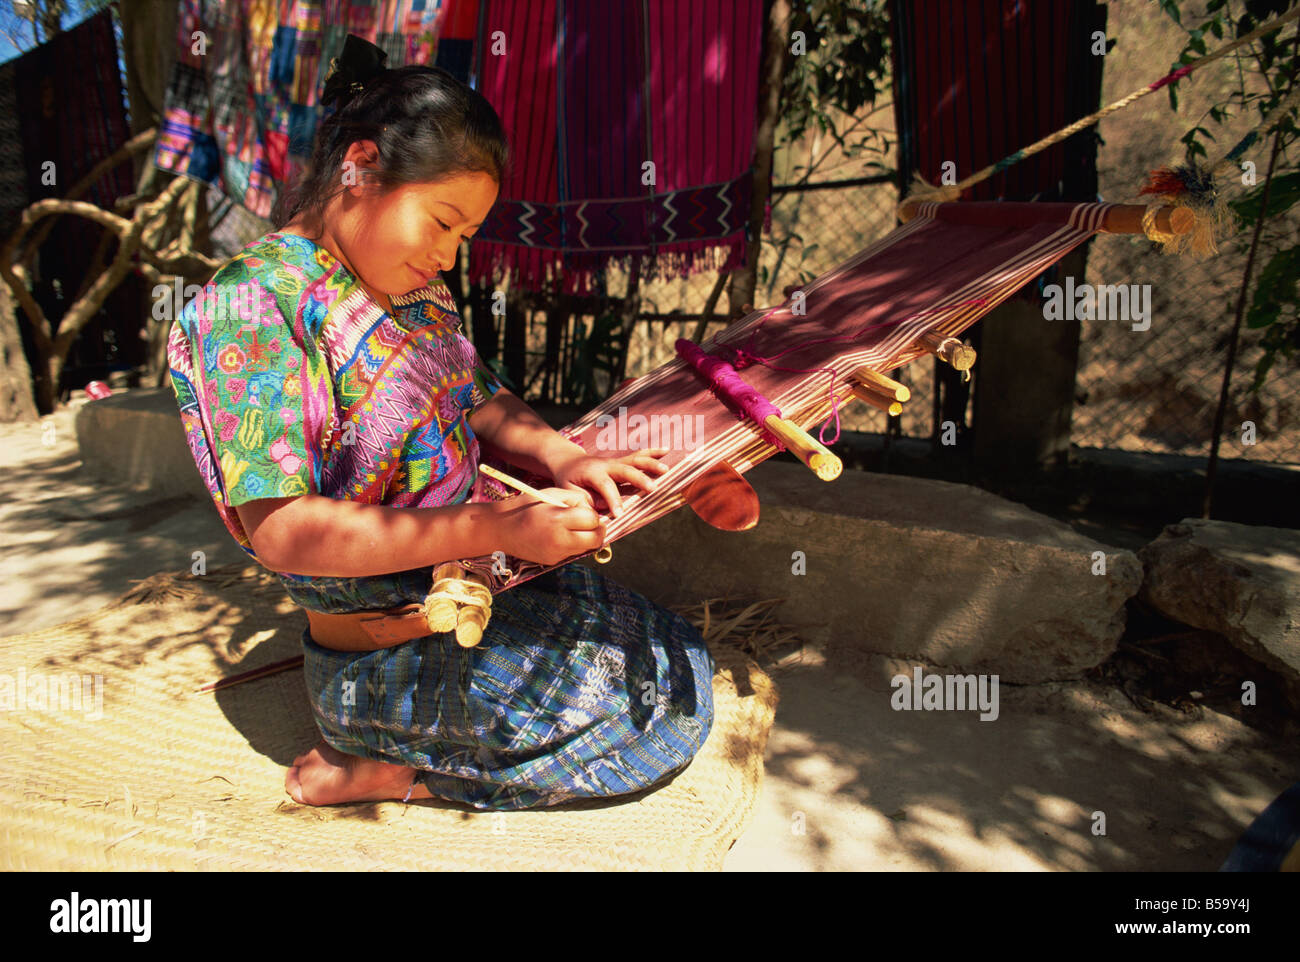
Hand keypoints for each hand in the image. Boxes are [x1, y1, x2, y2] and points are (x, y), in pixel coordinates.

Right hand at [492, 488, 605, 566]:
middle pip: (596, 540)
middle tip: (591, 523)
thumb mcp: (551, 493)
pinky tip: (560, 535)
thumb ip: (575, 498)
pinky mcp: (553, 561)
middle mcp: (559, 540)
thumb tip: (593, 509)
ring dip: (587, 538)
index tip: (583, 510)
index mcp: (558, 519)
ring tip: (574, 527)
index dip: (592, 514)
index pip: (592, 520)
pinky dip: (573, 544)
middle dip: (598, 530)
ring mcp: (556, 553)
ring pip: (587, 548)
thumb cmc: (525, 506)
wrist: (500, 529)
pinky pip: (572, 553)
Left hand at [547, 448, 669, 517]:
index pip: (605, 486)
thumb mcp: (570, 492)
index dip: (613, 500)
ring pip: (635, 460)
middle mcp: (606, 464)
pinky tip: (667, 451)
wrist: (569, 463)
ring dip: (651, 465)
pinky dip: (653, 453)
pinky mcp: (623, 462)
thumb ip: (586, 501)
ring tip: (665, 470)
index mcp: (592, 472)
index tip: (620, 514)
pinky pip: (639, 456)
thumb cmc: (569, 481)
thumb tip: (602, 509)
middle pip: (625, 470)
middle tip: (652, 489)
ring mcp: (616, 461)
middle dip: (639, 479)